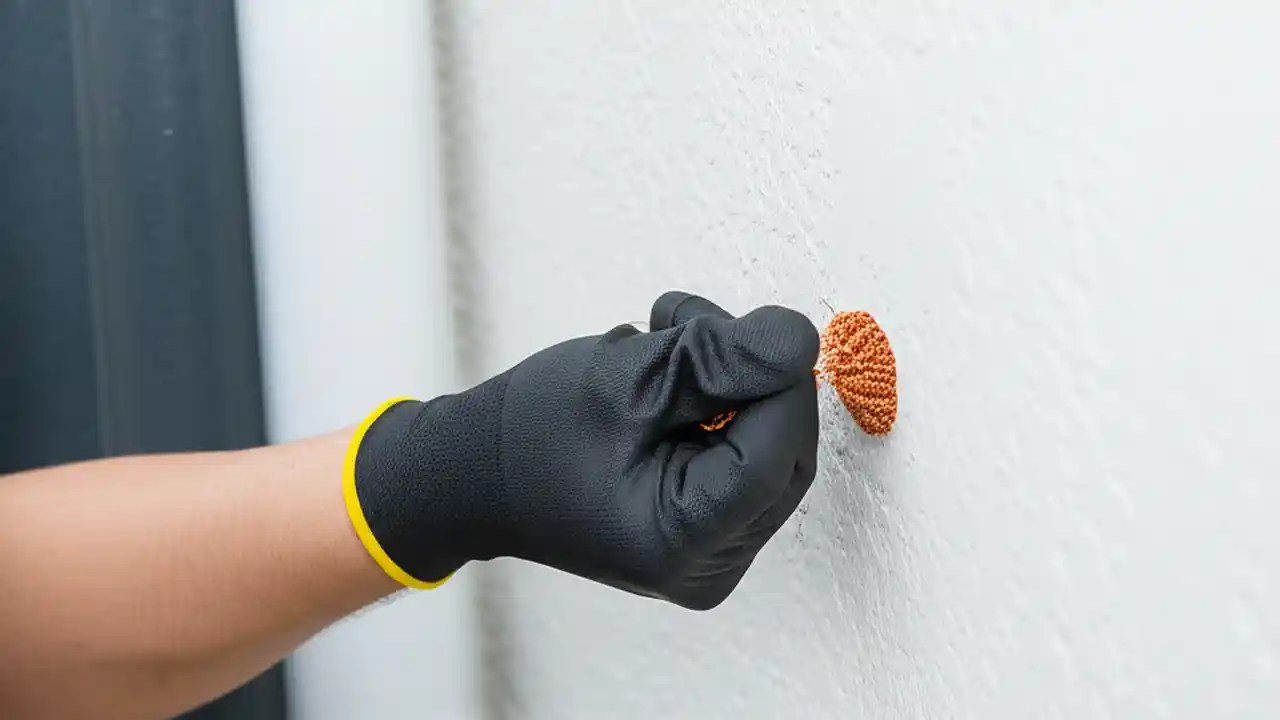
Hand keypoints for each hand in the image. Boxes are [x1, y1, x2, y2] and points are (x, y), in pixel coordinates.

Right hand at [347, 291, 819, 608]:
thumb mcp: (625, 379)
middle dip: (751, 380)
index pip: (773, 458)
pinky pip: (745, 458)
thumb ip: (720, 359)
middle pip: (782, 456)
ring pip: (769, 450)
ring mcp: (710, 554)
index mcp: (678, 544)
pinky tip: (672, 379)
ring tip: (664, 343)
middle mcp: (705, 566)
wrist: (475, 475)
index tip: (760, 327)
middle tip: (692, 327)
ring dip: (733, 385)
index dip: (779, 385)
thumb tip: (799, 338)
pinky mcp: (707, 531)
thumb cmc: (529, 436)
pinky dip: (721, 409)